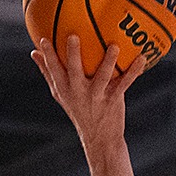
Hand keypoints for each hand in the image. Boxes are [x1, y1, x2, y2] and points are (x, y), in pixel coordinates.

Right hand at [31, 35, 145, 161]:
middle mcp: (79, 92)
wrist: (100, 139)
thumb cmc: (78, 110)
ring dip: (108, 61)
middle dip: (73, 54)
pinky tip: (142, 58)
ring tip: (114, 46)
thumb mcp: (60, 94)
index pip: (53, 70)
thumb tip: (33, 52)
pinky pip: (124, 83)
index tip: (43, 40)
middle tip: (73, 37)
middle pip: (74, 71)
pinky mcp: (113, 99)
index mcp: (65, 89)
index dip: (48, 56)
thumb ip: (48, 72)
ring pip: (102, 76)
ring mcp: (97, 96)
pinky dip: (134, 71)